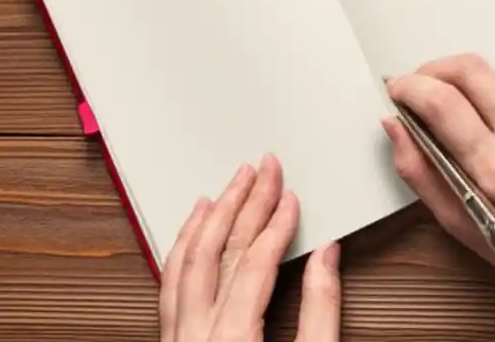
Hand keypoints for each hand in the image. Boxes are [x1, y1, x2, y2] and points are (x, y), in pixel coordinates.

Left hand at [159, 154, 341, 341]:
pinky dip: (182, 250)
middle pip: (219, 252)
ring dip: (208, 220)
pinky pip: (169, 285)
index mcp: (233, 338)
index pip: (255, 263)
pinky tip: (193, 231)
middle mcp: (197, 333)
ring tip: (227, 188)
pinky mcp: (171, 341)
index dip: (277, 225)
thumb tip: (326, 257)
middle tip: (262, 171)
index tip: (291, 198)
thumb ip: (320, 311)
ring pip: (185, 264)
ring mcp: (178, 337)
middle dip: (244, 204)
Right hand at [382, 54, 494, 302]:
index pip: (442, 102)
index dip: (409, 87)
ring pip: (491, 75)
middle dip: (430, 70)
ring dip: (458, 80)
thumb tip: (394, 126)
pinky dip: (489, 98)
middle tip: (414, 89)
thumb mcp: (459, 225)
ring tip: (445, 106)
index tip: (395, 91)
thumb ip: (419, 172)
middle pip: (467, 69)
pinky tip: (485, 124)